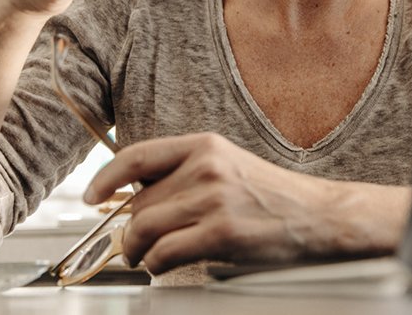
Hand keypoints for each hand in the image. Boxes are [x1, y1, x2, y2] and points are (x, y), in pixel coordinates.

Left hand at [85, 133, 409, 273]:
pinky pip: (164, 252)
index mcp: (205, 145)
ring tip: (146, 258)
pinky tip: (165, 265)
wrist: (319, 217)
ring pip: (145, 228)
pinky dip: (156, 264)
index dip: (105, 178)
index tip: (92, 197)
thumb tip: (136, 198)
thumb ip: (186, 175)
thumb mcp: (228, 168)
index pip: (137, 156)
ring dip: (137, 250)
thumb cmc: (272, 198)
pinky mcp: (221, 232)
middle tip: (135, 244)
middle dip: (132, 228)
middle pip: (139, 202)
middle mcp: (207, 167)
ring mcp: (214, 199)